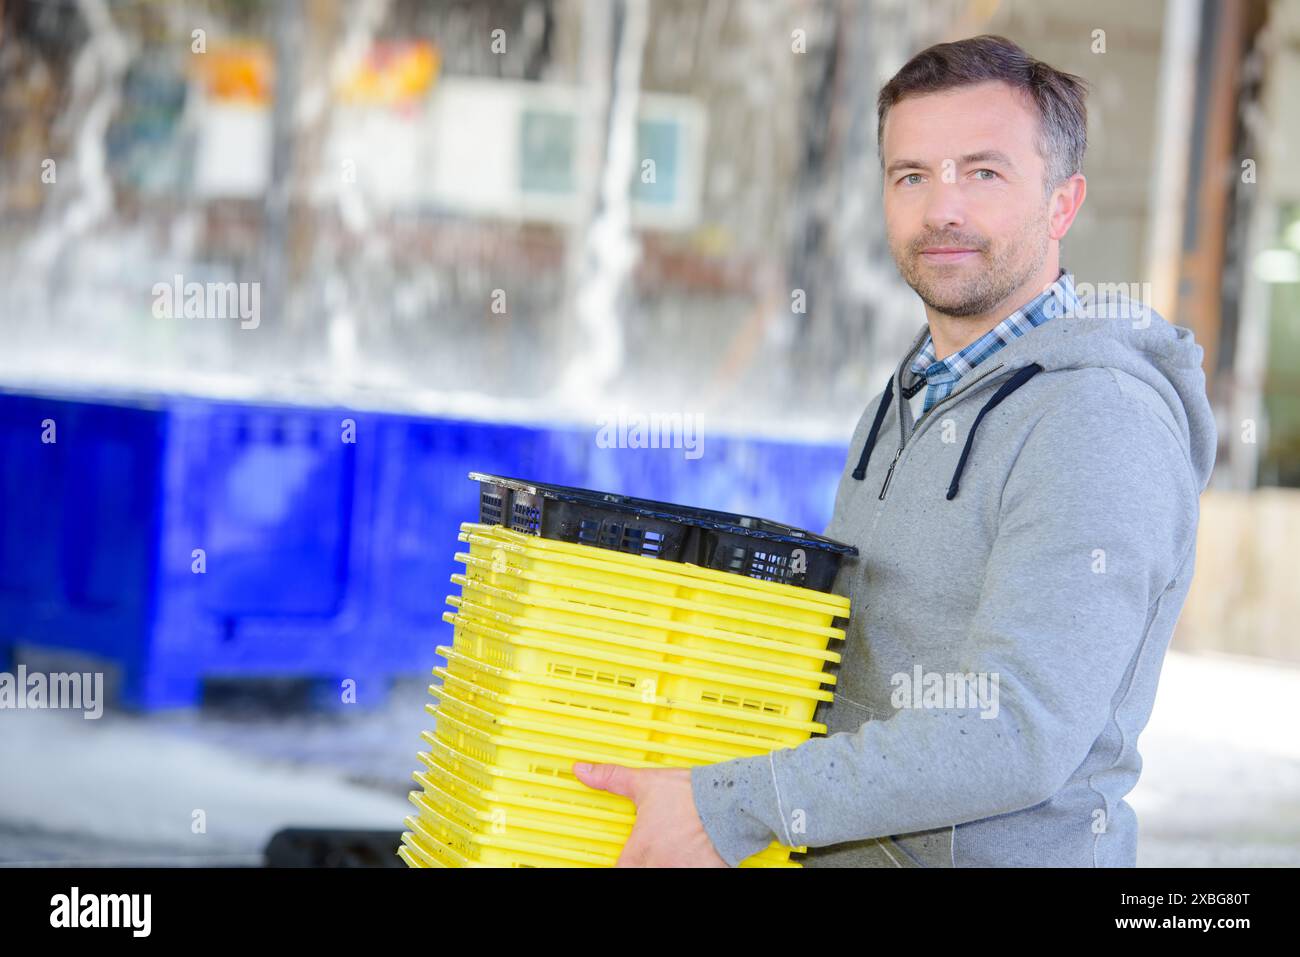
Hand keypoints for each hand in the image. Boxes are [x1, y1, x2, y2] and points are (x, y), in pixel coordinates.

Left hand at [572, 762, 728, 866]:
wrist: (730, 801)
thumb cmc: (690, 794)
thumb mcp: (646, 782)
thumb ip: (611, 779)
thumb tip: (582, 770)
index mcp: (639, 851)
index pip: (618, 872)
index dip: (621, 865)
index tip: (625, 860)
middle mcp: (658, 868)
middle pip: (641, 875)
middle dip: (647, 864)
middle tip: (656, 851)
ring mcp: (682, 873)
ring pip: (667, 875)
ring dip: (668, 864)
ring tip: (676, 852)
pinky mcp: (706, 875)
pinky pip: (691, 876)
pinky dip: (690, 866)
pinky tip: (693, 856)